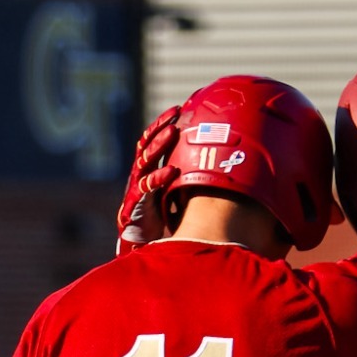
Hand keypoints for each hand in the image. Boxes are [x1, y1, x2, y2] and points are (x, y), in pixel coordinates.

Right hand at [116, 105, 181, 247]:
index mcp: (147, 170)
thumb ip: (190, 180)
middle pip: (146, 146)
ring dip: (159, 145)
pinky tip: (172, 170)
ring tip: (172, 132)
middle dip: (160, 129)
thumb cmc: (164, 221)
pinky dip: (158, 178)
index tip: (178, 109)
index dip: (161, 124)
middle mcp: (139, 176)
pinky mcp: (133, 205)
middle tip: (175, 116)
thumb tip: (222, 165)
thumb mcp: (178, 196)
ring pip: (145, 161)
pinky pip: (145, 187)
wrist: (144, 247)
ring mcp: (135, 189)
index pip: (151, 140)